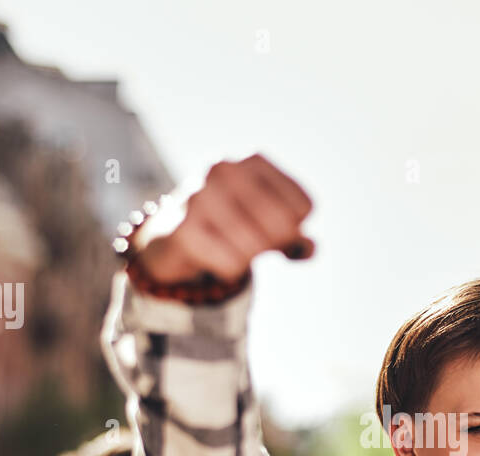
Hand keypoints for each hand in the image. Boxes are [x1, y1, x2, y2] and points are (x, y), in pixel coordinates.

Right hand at [135, 154, 313, 283]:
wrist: (170, 235)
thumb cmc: (229, 226)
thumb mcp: (267, 227)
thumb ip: (294, 238)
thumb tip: (308, 249)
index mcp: (253, 162)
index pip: (303, 206)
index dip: (295, 229)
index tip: (274, 229)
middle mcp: (226, 170)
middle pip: (283, 225)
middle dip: (275, 244)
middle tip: (254, 245)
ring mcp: (200, 197)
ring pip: (256, 246)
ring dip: (249, 258)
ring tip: (230, 248)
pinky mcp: (183, 229)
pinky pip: (232, 265)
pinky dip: (230, 270)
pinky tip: (213, 257)